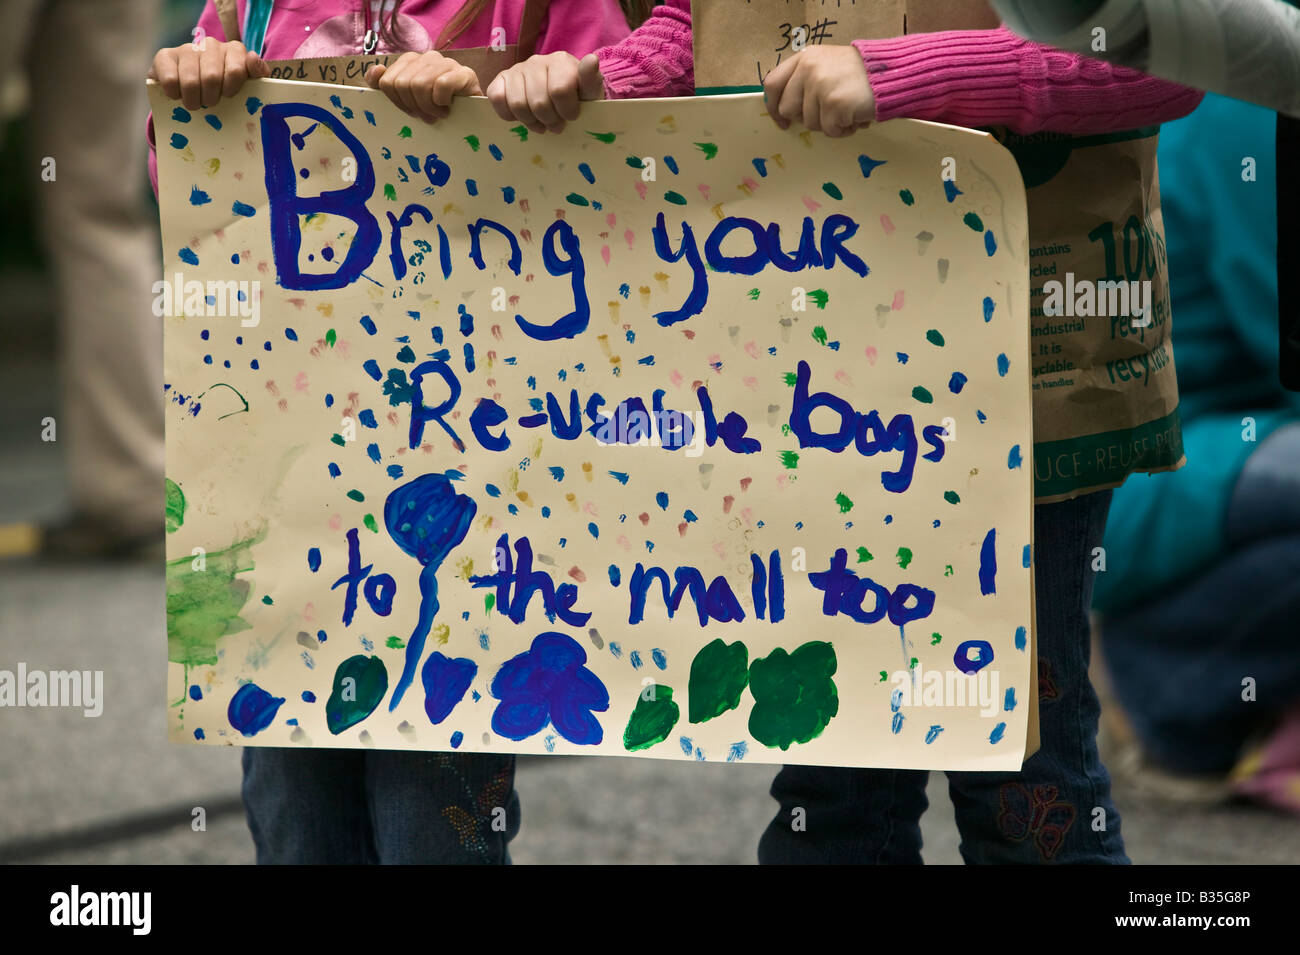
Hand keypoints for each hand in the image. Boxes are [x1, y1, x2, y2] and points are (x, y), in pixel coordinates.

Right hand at [148, 37, 269, 109]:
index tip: (228, 95)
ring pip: (191, 82)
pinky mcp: (165, 56)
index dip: (231, 89)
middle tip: (209, 102)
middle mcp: (210, 45)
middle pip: (212, 78)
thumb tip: (252, 59)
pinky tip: (178, 94)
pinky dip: (175, 94)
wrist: (190, 90)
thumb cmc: (224, 89)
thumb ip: (257, 74)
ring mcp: (187, 48)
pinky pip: (170, 80)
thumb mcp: (248, 84)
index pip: (237, 70)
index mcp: (234, 50)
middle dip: (211, 98)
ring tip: (195, 102)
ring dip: (193, 100)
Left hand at [365, 51, 482, 122]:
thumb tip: (377, 70)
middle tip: (427, 116)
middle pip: (402, 85)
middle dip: (413, 107)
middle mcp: (427, 57)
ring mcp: (446, 63)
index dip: (397, 102)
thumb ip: (386, 85)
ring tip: (439, 114)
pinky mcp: (464, 73)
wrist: (473, 114)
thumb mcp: (408, 99)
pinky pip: (442, 85)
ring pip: (420, 85)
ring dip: (428, 108)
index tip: (412, 111)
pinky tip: (449, 108)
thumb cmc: (438, 107)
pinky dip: (442, 102)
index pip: (387, 81)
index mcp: (411, 60)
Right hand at [486, 52, 604, 133]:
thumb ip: (591, 80)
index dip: (566, 111)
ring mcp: (517, 69)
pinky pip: (497, 98)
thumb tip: (591, 60)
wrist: (559, 99)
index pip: (559, 90)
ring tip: (541, 123)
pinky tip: (522, 117)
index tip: (572, 116)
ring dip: (531, 121)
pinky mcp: (501, 79)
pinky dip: (508, 114)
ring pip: (518, 104)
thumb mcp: (590, 94)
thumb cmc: (576, 98)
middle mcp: (537, 60)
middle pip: (538, 102)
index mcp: (561, 61)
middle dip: (549, 120)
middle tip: (556, 124)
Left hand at [764, 45, 875, 137]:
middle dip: (806, 118)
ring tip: (847, 110)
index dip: (773, 107)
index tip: (782, 121)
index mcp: (804, 58)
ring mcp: (820, 86)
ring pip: (809, 123)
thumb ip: (805, 80)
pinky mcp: (833, 104)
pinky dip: (843, 130)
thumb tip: (786, 110)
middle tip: (828, 114)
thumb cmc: (860, 74)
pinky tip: (855, 117)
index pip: (772, 84)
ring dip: (829, 124)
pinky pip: (829, 131)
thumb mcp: (827, 65)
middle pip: (788, 109)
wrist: (891, 72)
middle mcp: (808, 69)